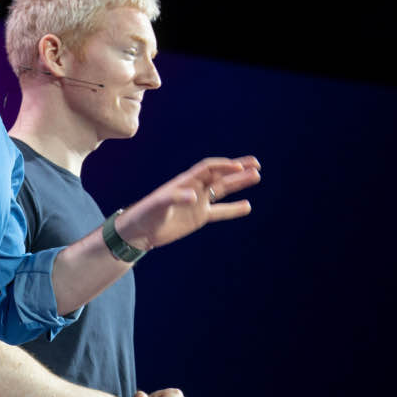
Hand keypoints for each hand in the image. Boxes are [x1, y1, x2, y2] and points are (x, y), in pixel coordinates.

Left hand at [116, 156, 260, 251]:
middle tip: (255, 164)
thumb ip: (176, 198)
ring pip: (222, 190)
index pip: (208, 168)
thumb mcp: (159, 204)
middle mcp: (194, 188)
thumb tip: (195, 196)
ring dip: (238, 183)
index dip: (223, 166)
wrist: (140, 231)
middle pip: (219, 175)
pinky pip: (220, 211)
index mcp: (184, 181)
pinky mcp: (198, 217)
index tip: (239, 166)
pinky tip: (247, 205)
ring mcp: (197, 202)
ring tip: (256, 176)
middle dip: (237, 169)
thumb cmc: (146, 214)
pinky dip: (233, 208)